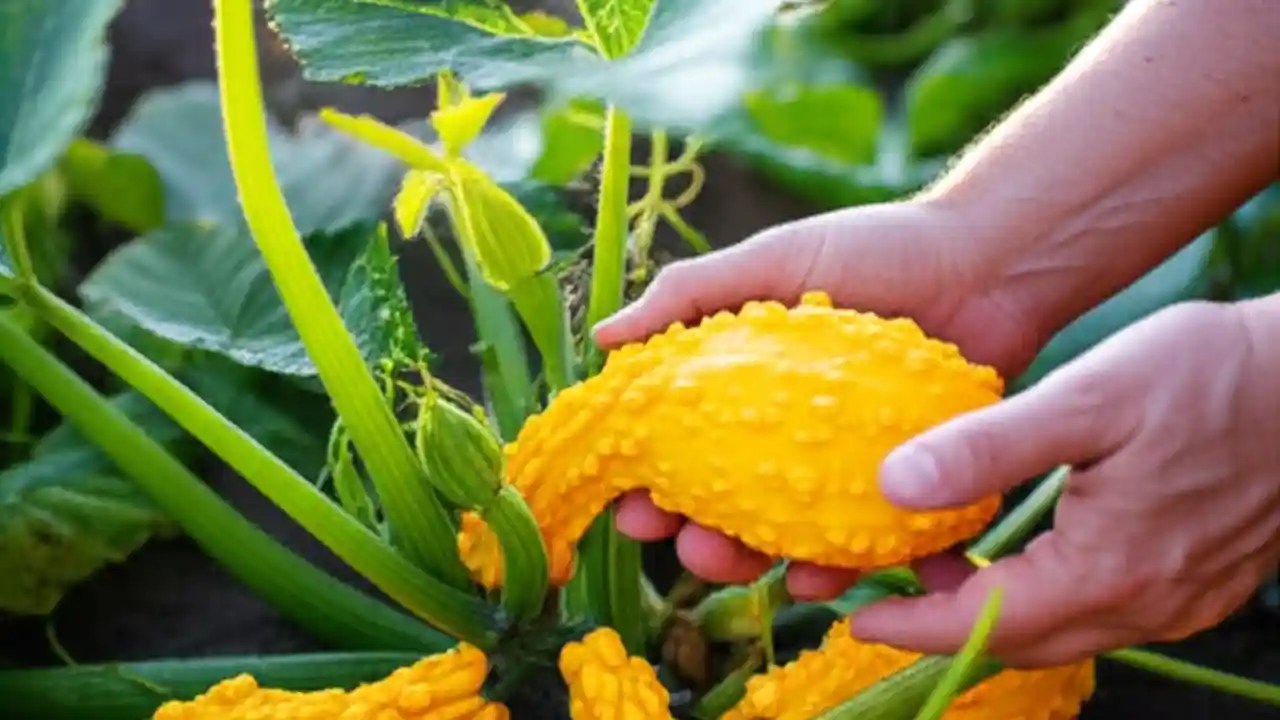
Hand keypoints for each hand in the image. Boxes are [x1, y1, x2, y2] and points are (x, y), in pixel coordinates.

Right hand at [593, 199, 1052, 599]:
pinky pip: (874, 544)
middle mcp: (792, 436)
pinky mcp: (910, 487)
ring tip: (770, 574)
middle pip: (732, 510)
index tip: (631, 508)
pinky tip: (837, 579)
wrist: (990, 260)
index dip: (651, 484)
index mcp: (748, 390)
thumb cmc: (875, 249)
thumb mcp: (772, 261)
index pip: (684, 449)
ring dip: (770, 569)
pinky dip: (855, 568)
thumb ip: (688, 294)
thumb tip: (602, 336)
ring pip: (795, 541)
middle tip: (692, 549)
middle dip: (703, 543)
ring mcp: (849, 468)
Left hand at [850, 299, 1279, 666]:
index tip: (856, 619)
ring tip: (940, 558)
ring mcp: (1181, 600)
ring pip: (1062, 627)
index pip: (984, 622)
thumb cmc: (1210, 375)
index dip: (912, 625)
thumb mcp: (1087, 399)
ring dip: (993, 607)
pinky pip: (1102, 608)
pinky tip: (1021, 549)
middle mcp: (1148, 604)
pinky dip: (1044, 593)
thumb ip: (986, 448)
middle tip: (884, 594)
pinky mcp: (1201, 582)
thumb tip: (893, 484)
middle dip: (943, 624)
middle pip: (1021, 640)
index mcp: (1110, 571)